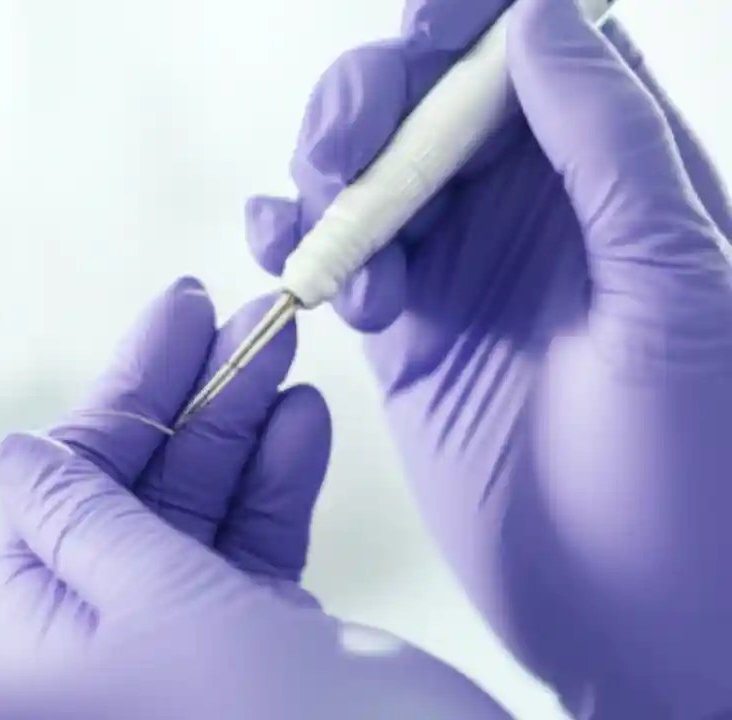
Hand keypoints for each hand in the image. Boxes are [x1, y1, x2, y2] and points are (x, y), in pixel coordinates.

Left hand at [0, 278, 509, 718]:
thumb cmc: (273, 719)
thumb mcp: (156, 602)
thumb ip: (85, 520)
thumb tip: (16, 455)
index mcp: (50, 650)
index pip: (57, 498)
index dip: (112, 404)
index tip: (169, 321)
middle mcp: (110, 646)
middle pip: (131, 492)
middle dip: (185, 397)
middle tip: (234, 306)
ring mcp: (191, 642)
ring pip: (201, 506)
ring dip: (241, 421)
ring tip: (281, 334)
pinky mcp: (264, 641)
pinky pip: (257, 541)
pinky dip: (281, 479)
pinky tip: (304, 415)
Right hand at [245, 1, 731, 715]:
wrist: (640, 615)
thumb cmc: (701, 469)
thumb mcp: (674, 288)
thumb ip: (607, 147)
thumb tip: (538, 19)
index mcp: (620, 176)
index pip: (536, 49)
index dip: (468, 19)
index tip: (426, 25)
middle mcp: (536, 210)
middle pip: (427, 100)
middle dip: (370, 104)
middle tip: (347, 155)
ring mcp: (462, 271)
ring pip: (367, 171)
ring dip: (326, 179)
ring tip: (331, 232)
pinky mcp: (404, 336)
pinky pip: (335, 255)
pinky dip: (296, 240)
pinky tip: (292, 256)